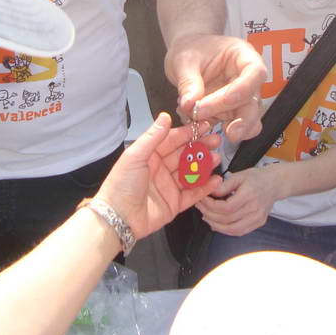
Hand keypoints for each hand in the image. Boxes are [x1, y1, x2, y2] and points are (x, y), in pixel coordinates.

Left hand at [95, 113, 221, 240]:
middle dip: (200, 147)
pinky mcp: (174, 204)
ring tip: (217, 158)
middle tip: (216, 141)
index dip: (188, 133)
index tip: (204, 126)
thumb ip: (153, 137)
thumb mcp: (135, 156)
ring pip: (191, 173)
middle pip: (184, 155)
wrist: (118, 218)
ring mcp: (168, 187)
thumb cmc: (121, 185)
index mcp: (150, 156)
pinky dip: (205, 187)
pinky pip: (193, 194)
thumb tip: (165, 116)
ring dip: (204, 165)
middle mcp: (160, 169)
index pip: (172, 140)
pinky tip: (215, 180)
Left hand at [165, 33, 265, 143]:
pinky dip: (213, 127)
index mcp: (243, 56)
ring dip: (231, 128)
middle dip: (243, 120)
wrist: (186, 54)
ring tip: (204, 128)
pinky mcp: (231, 111)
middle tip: (229, 134)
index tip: (220, 102)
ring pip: (247, 118)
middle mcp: (247, 78)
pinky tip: (193, 122)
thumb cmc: (190, 49)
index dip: (241, 90)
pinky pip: (229, 124)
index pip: (254, 73)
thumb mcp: (184, 60)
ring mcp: (241, 96)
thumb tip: (190, 105)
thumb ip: (188, 82)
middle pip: (255, 101)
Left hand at [195, 167, 280, 236]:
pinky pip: (239, 232)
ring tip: (206, 217)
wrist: (275, 183)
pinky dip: (226, 230)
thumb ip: (224, 185)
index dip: (210, 206)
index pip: (225, 207)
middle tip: (200, 208)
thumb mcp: (239, 175)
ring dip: (216, 225)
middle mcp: (254, 209)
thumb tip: (210, 192)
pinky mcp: (258, 223)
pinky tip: (217, 224)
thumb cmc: (257, 177)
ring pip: (232, 229)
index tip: (201, 199)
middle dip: (209, 215)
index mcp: (249, 194)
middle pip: (227, 219)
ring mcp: (257, 218)